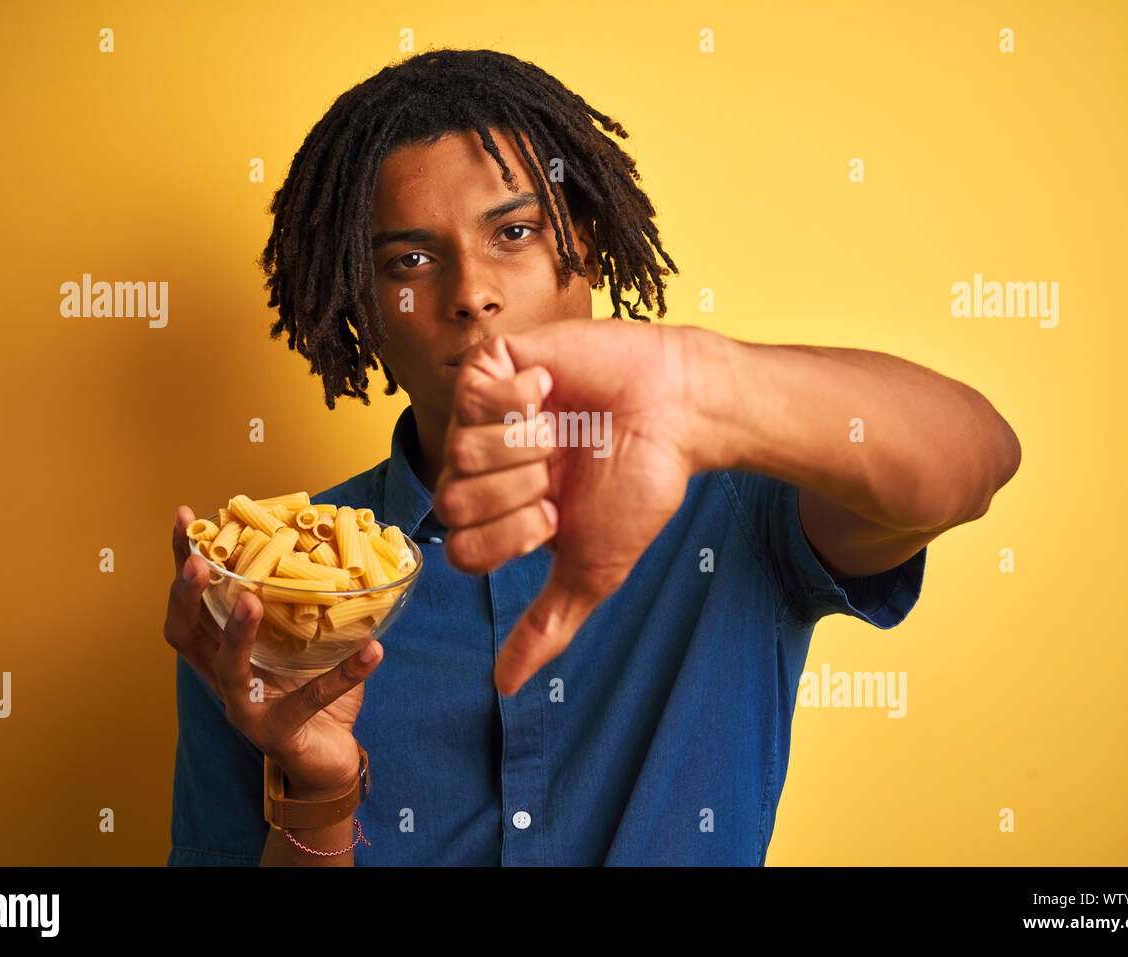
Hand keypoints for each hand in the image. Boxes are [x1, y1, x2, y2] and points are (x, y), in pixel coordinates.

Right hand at [166, 506, 381, 796]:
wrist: (327, 758)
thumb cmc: (310, 691)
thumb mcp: (303, 640)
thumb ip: (306, 601)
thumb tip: (337, 541)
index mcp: (222, 648)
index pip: (192, 600)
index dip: (183, 560)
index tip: (184, 517)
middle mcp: (223, 676)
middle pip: (186, 633)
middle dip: (187, 594)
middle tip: (198, 562)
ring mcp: (244, 707)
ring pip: (228, 669)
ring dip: (238, 633)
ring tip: (252, 600)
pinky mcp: (278, 732)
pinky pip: (311, 700)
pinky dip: (343, 675)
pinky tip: (372, 653)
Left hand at [433, 319, 705, 695]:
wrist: (675, 414)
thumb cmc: (638, 488)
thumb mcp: (592, 569)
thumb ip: (547, 626)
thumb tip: (504, 687)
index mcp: (498, 515)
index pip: (458, 549)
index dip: (509, 538)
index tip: (558, 515)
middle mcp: (481, 469)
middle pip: (451, 501)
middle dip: (519, 492)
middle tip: (561, 471)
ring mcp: (482, 416)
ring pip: (460, 450)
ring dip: (526, 445)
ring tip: (561, 429)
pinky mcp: (493, 367)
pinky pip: (473, 394)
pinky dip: (524, 398)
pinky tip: (553, 391)